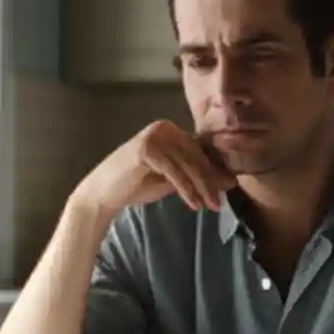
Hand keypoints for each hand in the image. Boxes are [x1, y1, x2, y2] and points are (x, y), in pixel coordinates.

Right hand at [73, 119, 236, 216]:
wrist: (104, 192)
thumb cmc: (138, 184)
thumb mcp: (174, 180)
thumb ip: (196, 176)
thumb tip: (229, 180)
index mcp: (172, 130)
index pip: (200, 150)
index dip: (215, 169)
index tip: (229, 187)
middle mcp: (164, 127)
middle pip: (196, 156)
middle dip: (211, 181)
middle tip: (221, 202)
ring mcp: (155, 136)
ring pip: (188, 164)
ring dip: (202, 188)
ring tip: (212, 206)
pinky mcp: (147, 148)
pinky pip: (174, 172)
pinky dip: (186, 189)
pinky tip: (194, 204)